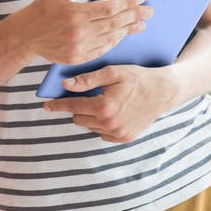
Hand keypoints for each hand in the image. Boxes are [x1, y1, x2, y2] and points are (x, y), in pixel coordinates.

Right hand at [16, 0, 153, 64]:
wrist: (24, 37)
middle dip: (135, 16)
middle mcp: (79, 32)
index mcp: (75, 13)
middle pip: (115, 23)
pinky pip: (102, 49)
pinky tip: (123, 35)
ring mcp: (79, 47)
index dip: (127, 2)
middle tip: (150, 11)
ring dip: (128, 30)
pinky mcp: (78, 58)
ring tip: (141, 24)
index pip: (109, 8)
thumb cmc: (40, 11)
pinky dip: (115, 41)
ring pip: (111, 37)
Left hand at [43, 63, 176, 142]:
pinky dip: (103, 124)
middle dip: (78, 108)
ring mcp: (117, 133)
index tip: (47, 105)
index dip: (58, 105)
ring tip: (104, 103)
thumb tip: (65, 85)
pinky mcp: (124, 138)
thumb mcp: (113, 72)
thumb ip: (88, 79)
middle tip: (87, 97)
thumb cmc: (138, 78)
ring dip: (91, 116)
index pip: (72, 106)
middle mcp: (109, 123)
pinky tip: (113, 112)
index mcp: (103, 106)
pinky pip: (103, 134)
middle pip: (78, 118)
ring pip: (90, 126)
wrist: (163, 91)